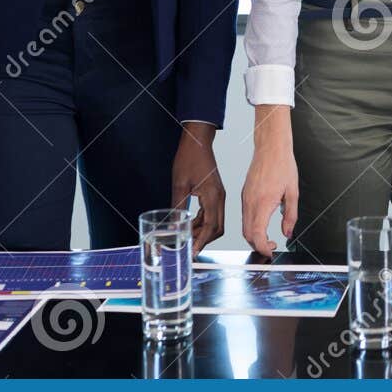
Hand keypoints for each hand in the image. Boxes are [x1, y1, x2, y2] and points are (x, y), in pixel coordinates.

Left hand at [171, 124, 223, 254]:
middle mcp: (219, 197)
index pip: (211, 226)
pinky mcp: (215, 193)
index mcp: (213, 196)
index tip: (192, 250)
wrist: (197, 141)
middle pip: (217, 228)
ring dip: (203, 231)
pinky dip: (202, 222)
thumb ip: (177, 207)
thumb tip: (172, 225)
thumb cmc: (190, 158)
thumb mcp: (180, 184)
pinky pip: (211, 213)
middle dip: (204, 239)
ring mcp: (218, 195)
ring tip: (186, 237)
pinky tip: (190, 224)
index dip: (202, 241)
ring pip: (215, 222)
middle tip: (189, 247)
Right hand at [242, 105, 298, 255]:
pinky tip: (263, 223)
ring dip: (254, 236)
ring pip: (244, 226)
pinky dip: (251, 225)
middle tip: (272, 246)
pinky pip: (244, 215)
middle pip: (247, 234)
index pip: (257, 235)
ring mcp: (245, 198)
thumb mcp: (293, 192)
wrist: (271, 147)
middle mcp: (250, 202)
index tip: (271, 252)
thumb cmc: (282, 165)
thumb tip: (287, 233)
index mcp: (263, 203)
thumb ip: (290, 216)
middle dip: (258, 245)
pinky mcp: (244, 194)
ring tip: (269, 237)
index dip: (263, 247)